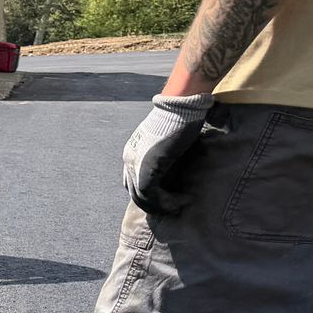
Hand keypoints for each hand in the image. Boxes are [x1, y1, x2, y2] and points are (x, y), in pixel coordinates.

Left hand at [122, 93, 214, 215]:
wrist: (182, 105)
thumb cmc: (181, 118)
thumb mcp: (169, 141)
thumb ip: (167, 155)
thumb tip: (177, 170)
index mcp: (132, 151)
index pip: (133, 181)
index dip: (149, 194)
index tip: (168, 198)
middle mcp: (129, 158)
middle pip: (135, 192)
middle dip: (155, 204)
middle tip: (174, 207)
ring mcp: (135, 164)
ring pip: (141, 197)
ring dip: (162, 206)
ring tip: (180, 205)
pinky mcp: (146, 168)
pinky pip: (151, 195)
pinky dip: (167, 202)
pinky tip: (183, 201)